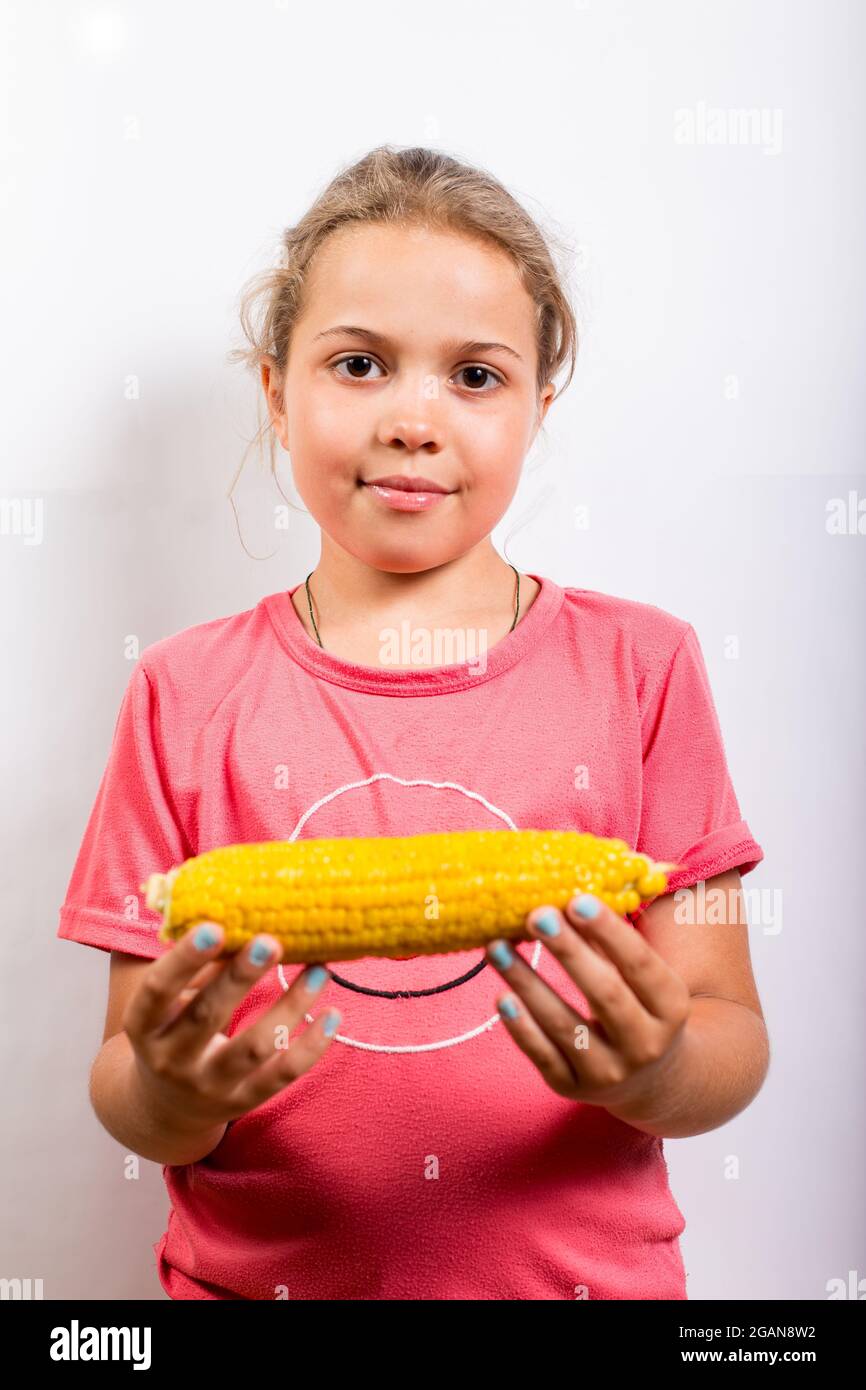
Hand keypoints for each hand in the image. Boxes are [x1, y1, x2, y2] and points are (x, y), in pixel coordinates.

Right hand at [121, 923, 341, 1133]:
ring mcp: (208, 1085)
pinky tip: (333, 1015)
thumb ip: (196, 966)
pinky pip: (282, 1075)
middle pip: (206, 1016)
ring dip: (290, 1006)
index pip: (157, 990)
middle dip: (240, 978)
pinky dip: (311, 1046)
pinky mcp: (243, 1101)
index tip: (214, 926)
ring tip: (320, 969)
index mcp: (144, 1025)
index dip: (183, 960)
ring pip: (253, 1047)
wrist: (167, 1107)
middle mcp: (171, 1059)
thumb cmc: (173, 1031)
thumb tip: (241, 910)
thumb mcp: (167, 1005)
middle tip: (271, 941)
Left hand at [486, 894, 690, 1107]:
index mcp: (672, 1007)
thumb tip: (585, 881)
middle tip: (536, 914)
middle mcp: (645, 1044)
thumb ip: (621, 938)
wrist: (654, 1080)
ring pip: (564, 1025)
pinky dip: (521, 1028)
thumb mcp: (652, 979)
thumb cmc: (643, 1006)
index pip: (641, 965)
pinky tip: (501, 997)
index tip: (576, 900)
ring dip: (527, 983)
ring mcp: (609, 1072)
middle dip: (568, 951)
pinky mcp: (573, 1089)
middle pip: (604, 993)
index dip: (610, 932)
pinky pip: (543, 1056)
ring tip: (496, 947)